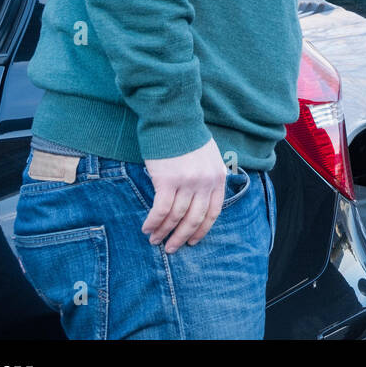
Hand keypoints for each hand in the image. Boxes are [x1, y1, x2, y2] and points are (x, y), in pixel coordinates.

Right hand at [142, 138, 226, 253]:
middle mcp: (205, 183)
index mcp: (218, 178)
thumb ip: (208, 177)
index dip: (202, 229)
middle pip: (195, 218)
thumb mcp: (209, 157)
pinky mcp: (167, 180)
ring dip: (164, 231)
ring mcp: (187, 182)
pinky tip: (147, 228)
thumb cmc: (188, 137)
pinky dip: (154, 221)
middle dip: (182, 236)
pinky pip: (161, 209)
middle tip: (171, 248)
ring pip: (177, 217)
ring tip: (155, 240)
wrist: (174, 118)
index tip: (192, 241)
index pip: (213, 212)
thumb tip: (202, 197)